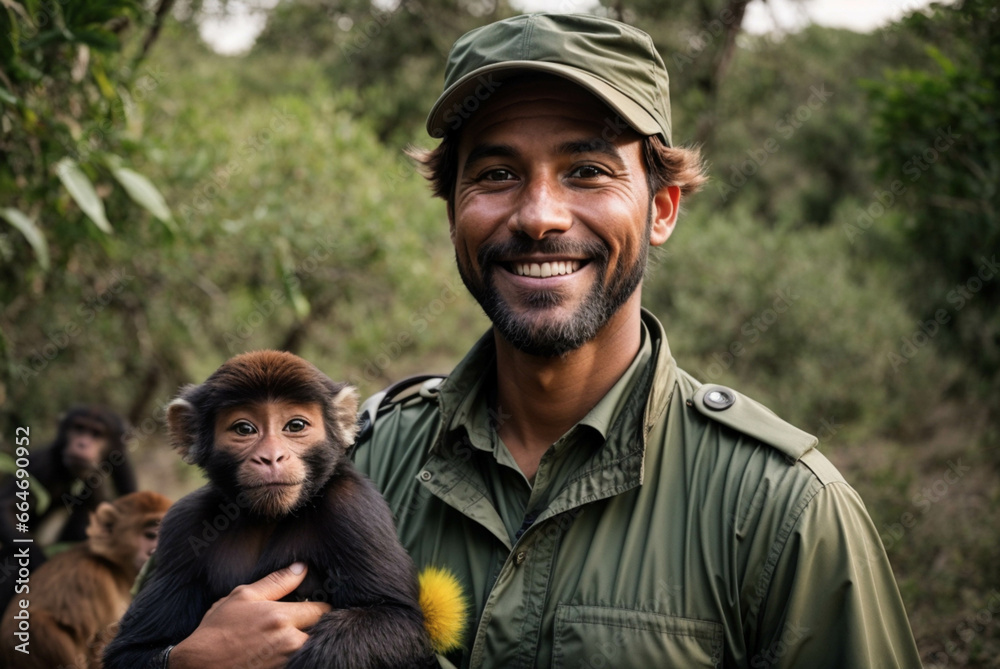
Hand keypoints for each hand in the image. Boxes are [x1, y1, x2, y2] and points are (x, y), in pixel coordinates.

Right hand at [168, 563, 329, 668]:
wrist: (199, 666)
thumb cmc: (217, 630)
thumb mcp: (243, 596)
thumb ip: (276, 582)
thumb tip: (302, 567)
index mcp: (281, 617)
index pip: (322, 609)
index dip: (319, 606)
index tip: (312, 606)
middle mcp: (289, 642)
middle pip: (321, 631)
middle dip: (316, 625)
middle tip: (305, 622)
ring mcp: (285, 662)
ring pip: (312, 648)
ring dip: (307, 641)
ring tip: (294, 635)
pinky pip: (300, 662)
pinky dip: (297, 655)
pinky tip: (283, 649)